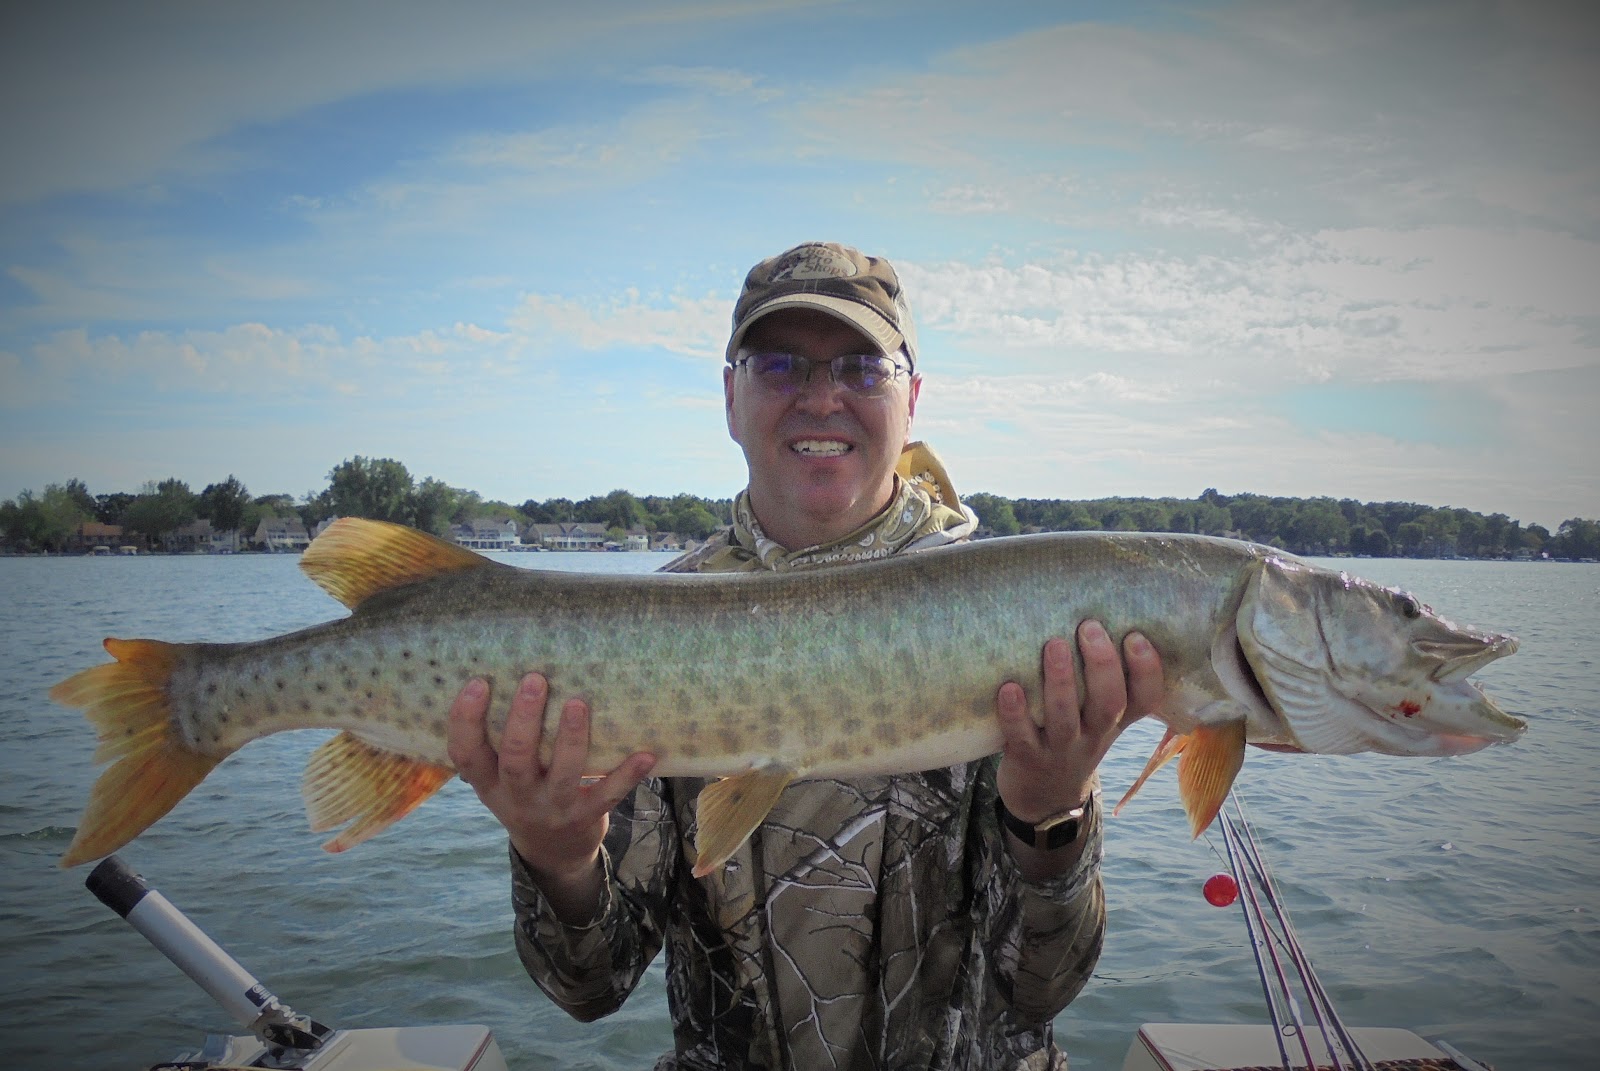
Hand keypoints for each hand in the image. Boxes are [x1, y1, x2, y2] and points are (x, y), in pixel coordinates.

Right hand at [446, 673, 655, 888]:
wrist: (553, 853)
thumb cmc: (525, 794)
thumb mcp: (500, 777)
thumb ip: (500, 741)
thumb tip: (511, 671)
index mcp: (489, 782)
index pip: (466, 753)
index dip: (466, 720)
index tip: (478, 683)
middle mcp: (517, 797)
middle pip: (515, 760)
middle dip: (524, 720)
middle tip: (534, 680)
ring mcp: (553, 809)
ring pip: (562, 775)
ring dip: (571, 739)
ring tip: (577, 704)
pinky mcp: (586, 816)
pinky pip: (607, 794)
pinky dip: (627, 775)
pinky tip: (646, 754)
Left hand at [995, 621, 1163, 828]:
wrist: (1045, 798)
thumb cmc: (1072, 736)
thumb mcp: (1097, 716)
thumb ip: (1101, 678)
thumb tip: (1095, 608)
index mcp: (1116, 721)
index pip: (1145, 699)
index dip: (1146, 670)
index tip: (1136, 637)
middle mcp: (1094, 735)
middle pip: (1108, 704)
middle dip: (1101, 665)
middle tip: (1089, 627)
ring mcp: (1061, 749)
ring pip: (1065, 718)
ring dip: (1060, 681)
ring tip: (1053, 645)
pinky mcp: (1027, 759)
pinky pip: (1021, 736)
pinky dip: (1015, 713)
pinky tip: (1008, 687)